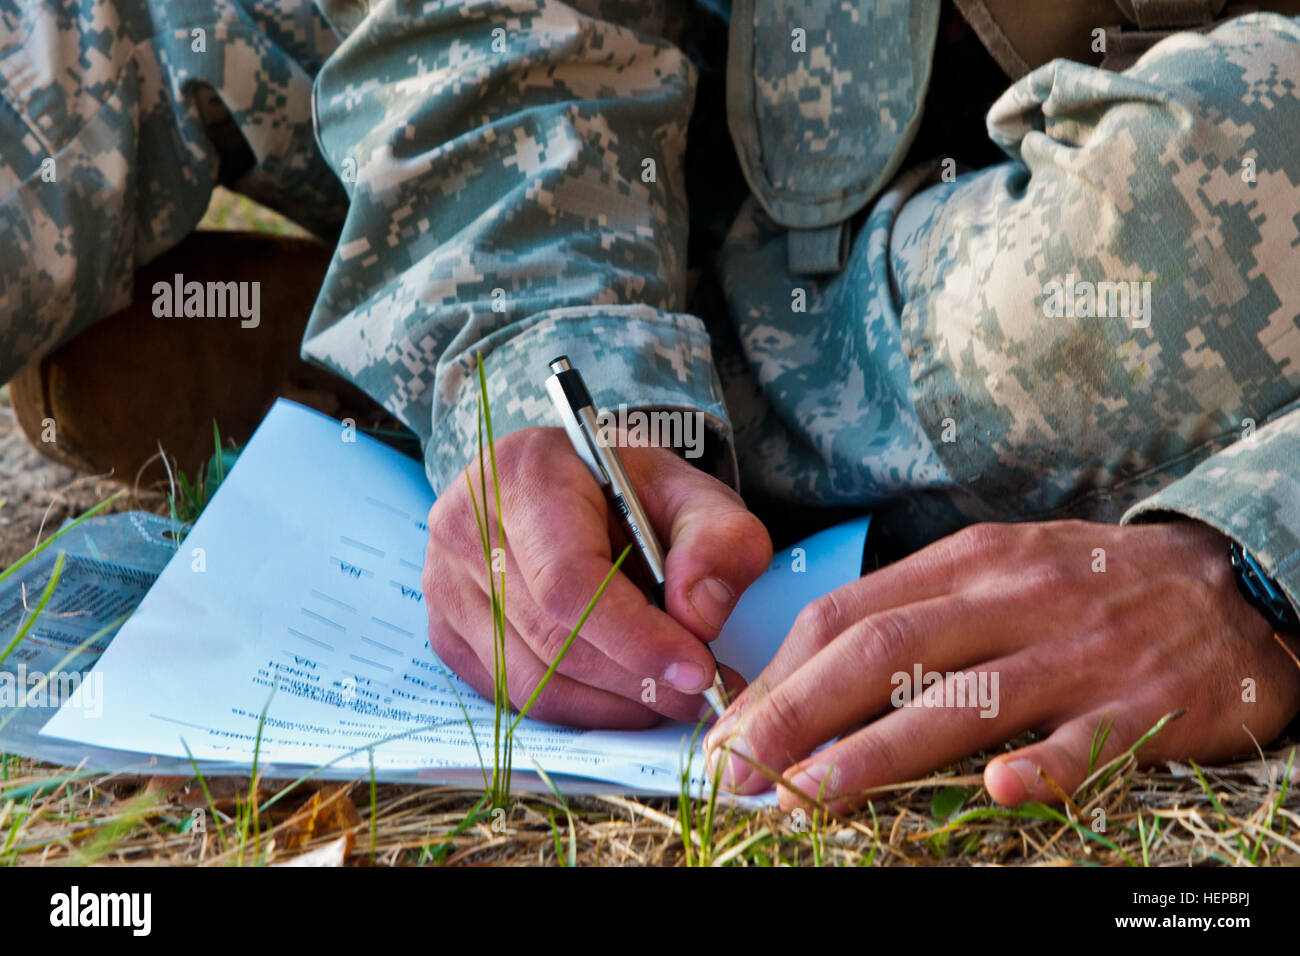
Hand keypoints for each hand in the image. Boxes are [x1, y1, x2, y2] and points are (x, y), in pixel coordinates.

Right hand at [423, 426, 771, 726]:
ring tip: (670, 694)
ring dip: (612, 704)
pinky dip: (578, 707)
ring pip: (531, 679)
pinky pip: (511, 694)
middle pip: (552, 638)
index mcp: (525, 474)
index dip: (636, 638)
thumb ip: (718, 541)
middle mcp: (467, 525)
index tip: (698, 670)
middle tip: (701, 693)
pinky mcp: (445, 629)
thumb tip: (700, 616)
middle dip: (637, 680)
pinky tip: (624, 694)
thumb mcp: (693, 493)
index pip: (570, 580)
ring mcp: (444, 582)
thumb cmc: (630, 489)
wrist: (570, 483)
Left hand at [704, 519, 1299, 809]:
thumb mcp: (993, 569)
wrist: (1223, 582)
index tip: (731, 727)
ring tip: (810, 793)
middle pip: (886, 651)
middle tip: (740, 768)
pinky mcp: (1140, 705)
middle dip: (800, 711)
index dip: (781, 672)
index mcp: (966, 562)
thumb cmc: (1081, 584)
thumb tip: (804, 670)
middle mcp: (1011, 599)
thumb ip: (911, 611)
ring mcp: (1076, 652)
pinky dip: (1042, 766)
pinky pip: (1085, 740)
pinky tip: (997, 792)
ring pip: (964, 700)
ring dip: (880, 750)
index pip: (850, 612)